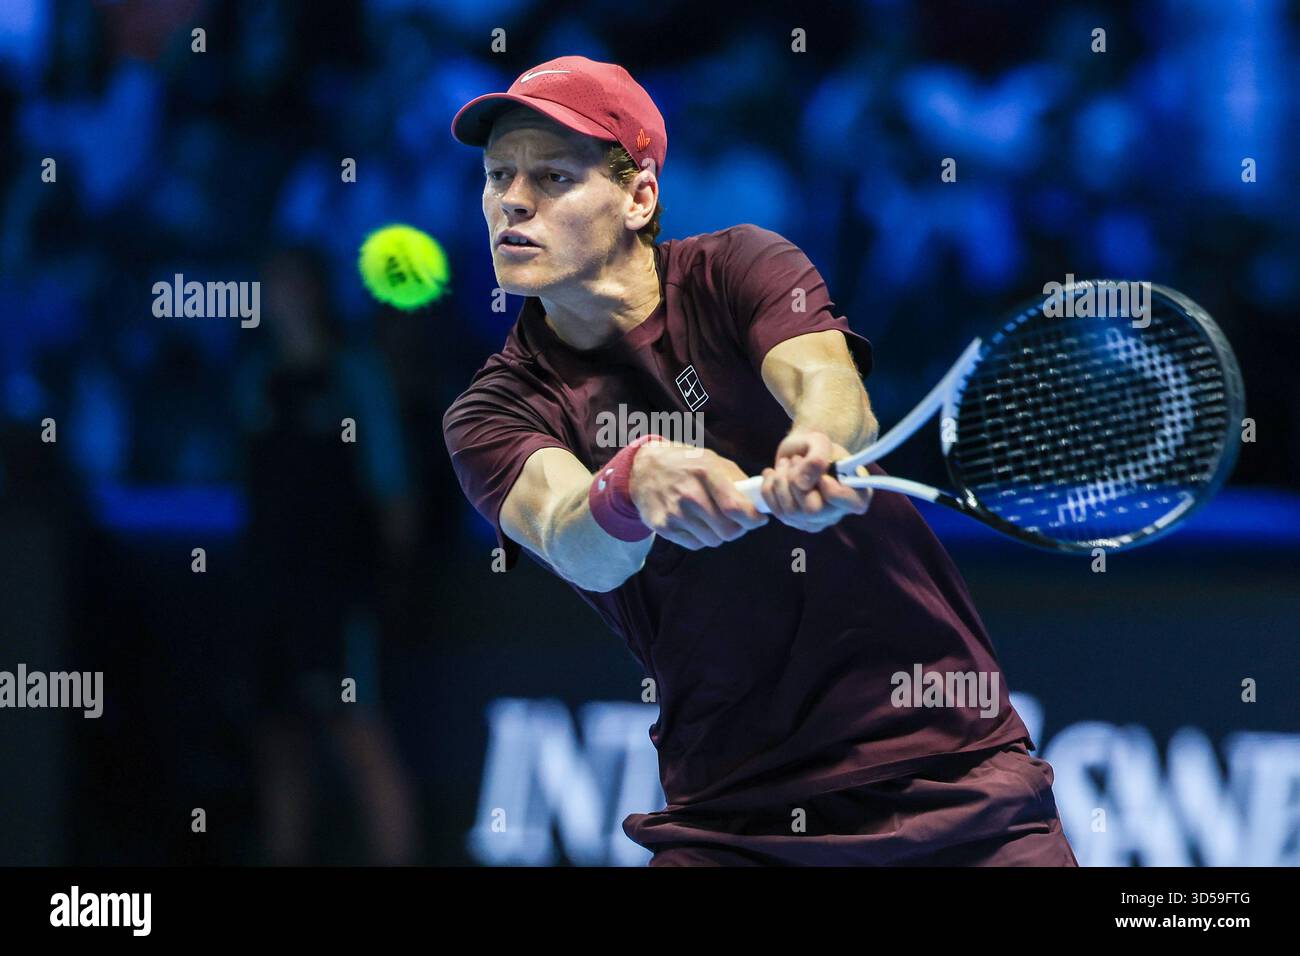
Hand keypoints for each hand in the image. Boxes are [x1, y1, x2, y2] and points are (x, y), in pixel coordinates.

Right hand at [629, 440, 769, 549]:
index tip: (759, 519)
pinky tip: (697, 523)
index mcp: (705, 472)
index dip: (753, 519)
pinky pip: (695, 544)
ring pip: (712, 540)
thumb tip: (760, 502)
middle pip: (727, 530)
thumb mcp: (712, 460)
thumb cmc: (685, 464)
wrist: (643, 469)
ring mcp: (674, 512)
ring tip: (714, 520)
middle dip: (738, 529)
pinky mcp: (663, 527)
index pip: (735, 507)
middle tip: (737, 521)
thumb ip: (737, 480)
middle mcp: (688, 494)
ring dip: (719, 534)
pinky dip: (701, 538)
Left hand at [760, 431, 871, 531]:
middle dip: (796, 481)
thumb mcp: (819, 441)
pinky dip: (769, 488)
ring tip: (785, 463)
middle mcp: (838, 512)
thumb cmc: (815, 447)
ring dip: (781, 481)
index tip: (822, 473)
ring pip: (791, 512)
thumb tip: (802, 483)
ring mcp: (816, 521)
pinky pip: (776, 511)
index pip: (851, 504)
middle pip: (812, 510)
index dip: (832, 489)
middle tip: (796, 460)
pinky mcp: (795, 521)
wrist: (799, 452)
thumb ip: (817, 457)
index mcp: (857, 493)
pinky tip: (772, 473)